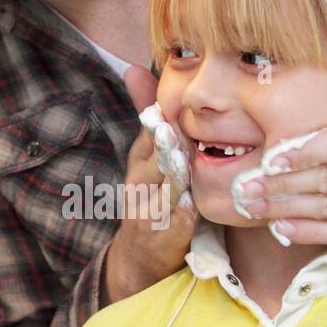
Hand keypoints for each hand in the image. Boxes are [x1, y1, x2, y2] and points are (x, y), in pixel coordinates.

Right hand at [104, 65, 197, 300]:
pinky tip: (190, 205)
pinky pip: (174, 225)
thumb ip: (149, 117)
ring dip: (173, 177)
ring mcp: (150, 213)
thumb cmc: (153, 197)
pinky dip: (181, 215)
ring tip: (183, 162)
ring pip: (163, 191)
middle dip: (164, 147)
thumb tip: (135, 68)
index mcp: (140, 161)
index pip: (148, 136)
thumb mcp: (148, 156)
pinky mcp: (165, 239)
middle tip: (174, 132)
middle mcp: (140, 184)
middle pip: (154, 161)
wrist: (140, 258)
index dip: (158, 123)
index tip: (167, 109)